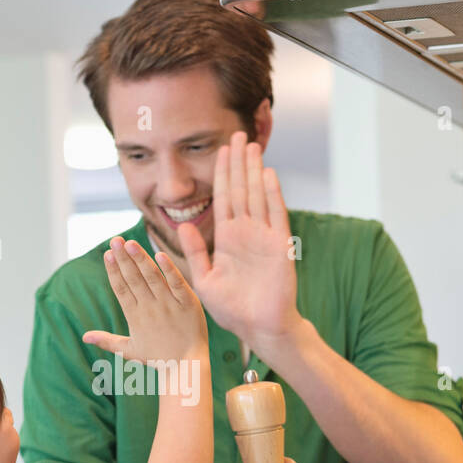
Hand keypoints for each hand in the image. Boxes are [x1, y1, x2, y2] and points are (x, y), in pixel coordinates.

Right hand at [83, 237, 207, 365]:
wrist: (185, 369)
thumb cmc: (158, 359)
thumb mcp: (128, 350)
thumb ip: (106, 340)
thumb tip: (84, 337)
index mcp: (135, 316)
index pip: (121, 288)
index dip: (113, 270)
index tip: (107, 254)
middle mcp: (150, 308)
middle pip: (133, 279)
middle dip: (122, 258)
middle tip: (114, 239)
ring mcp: (169, 305)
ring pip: (152, 277)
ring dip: (140, 259)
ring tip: (130, 243)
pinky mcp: (188, 304)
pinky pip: (177, 284)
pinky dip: (169, 270)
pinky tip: (160, 255)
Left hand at [178, 130, 301, 349]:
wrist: (259, 328)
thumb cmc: (232, 310)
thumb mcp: (204, 280)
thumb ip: (195, 252)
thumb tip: (182, 224)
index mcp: (227, 239)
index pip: (223, 198)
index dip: (222, 174)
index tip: (221, 150)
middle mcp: (246, 233)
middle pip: (242, 189)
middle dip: (239, 162)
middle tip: (237, 134)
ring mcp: (264, 237)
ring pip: (258, 196)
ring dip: (255, 171)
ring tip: (252, 145)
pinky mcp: (280, 246)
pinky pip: (276, 215)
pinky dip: (273, 194)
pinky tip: (268, 174)